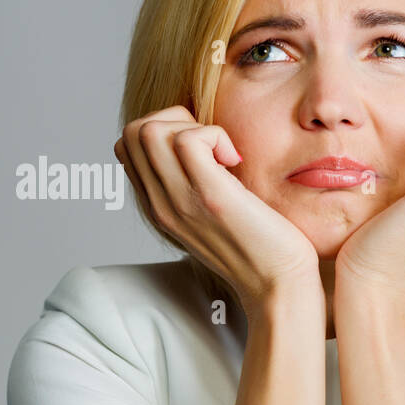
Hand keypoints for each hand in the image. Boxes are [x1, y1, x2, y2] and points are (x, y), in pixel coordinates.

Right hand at [115, 105, 319, 317]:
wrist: (278, 285)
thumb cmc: (258, 245)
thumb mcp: (210, 210)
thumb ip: (192, 182)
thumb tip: (197, 142)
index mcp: (157, 206)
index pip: (126, 145)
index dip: (163, 128)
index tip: (199, 147)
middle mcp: (159, 204)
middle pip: (132, 132)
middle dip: (173, 120)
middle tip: (210, 145)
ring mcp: (179, 202)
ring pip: (150, 131)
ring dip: (192, 126)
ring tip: (221, 152)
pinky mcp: (209, 197)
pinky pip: (188, 141)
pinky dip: (214, 135)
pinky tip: (234, 160)